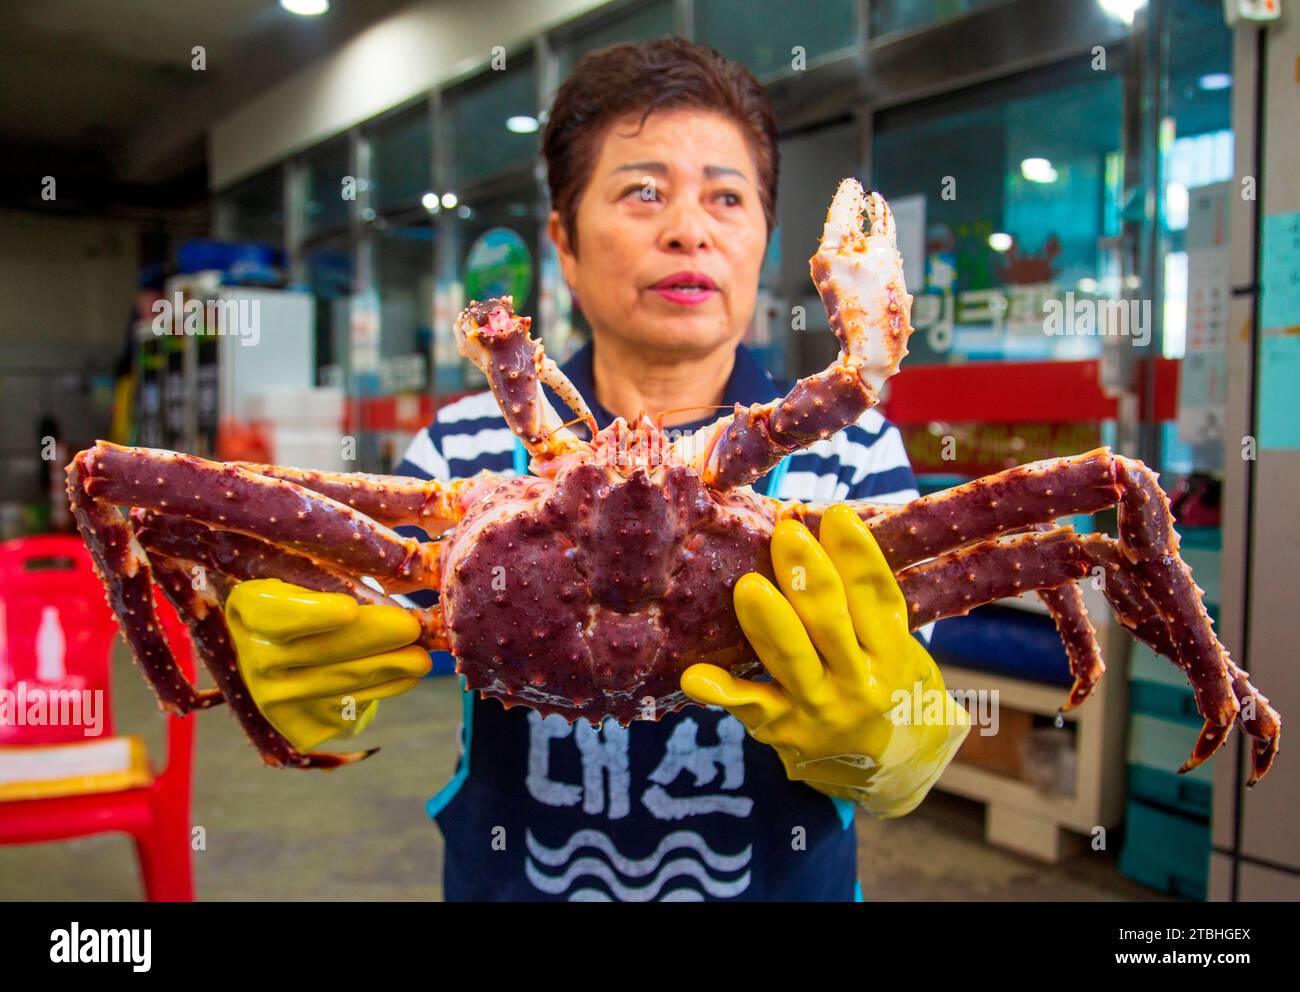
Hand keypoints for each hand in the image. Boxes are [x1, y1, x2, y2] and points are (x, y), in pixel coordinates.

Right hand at [225, 579, 430, 751]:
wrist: (292, 655)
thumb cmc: (310, 599)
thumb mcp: (309, 577)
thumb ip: (335, 577)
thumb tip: (386, 583)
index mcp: (248, 607)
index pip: (272, 613)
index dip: (310, 615)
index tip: (348, 609)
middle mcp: (252, 656)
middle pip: (317, 651)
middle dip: (371, 639)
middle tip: (410, 629)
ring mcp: (273, 696)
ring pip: (340, 682)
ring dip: (386, 669)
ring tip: (421, 658)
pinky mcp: (300, 723)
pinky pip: (349, 707)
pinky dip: (384, 689)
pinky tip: (407, 676)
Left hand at [681, 505, 970, 817]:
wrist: (898, 770)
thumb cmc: (892, 687)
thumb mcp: (901, 647)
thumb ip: (866, 604)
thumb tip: (824, 527)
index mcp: (894, 653)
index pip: (877, 599)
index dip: (859, 557)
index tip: (837, 516)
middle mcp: (861, 683)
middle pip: (832, 624)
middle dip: (809, 577)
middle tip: (788, 536)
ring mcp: (820, 710)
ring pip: (792, 660)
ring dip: (769, 623)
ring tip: (750, 587)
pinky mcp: (784, 731)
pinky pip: (750, 707)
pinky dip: (721, 692)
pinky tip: (695, 676)